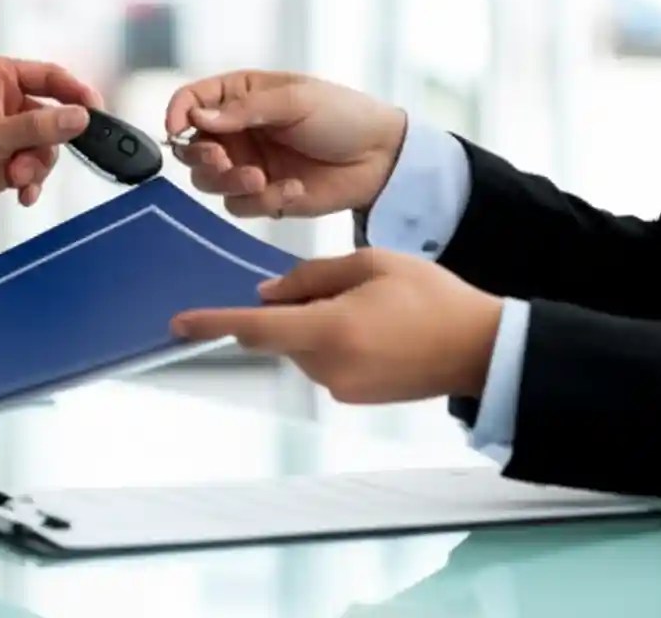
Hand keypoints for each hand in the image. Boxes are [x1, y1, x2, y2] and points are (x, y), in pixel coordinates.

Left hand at [0, 56, 103, 230]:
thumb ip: (38, 126)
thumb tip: (80, 116)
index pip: (50, 77)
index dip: (76, 93)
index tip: (96, 112)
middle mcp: (1, 104)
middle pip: (52, 119)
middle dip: (46, 145)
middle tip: (31, 162)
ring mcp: (0, 136)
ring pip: (43, 150)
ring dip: (35, 169)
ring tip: (15, 180)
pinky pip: (31, 172)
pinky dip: (30, 184)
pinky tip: (20, 194)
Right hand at [164, 70, 406, 218]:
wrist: (380, 159)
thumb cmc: (342, 115)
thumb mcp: (295, 100)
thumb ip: (245, 109)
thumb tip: (197, 118)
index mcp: (241, 96)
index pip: (192, 100)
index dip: (178, 113)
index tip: (177, 129)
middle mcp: (237, 131)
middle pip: (192, 148)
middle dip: (202, 157)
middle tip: (222, 160)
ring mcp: (247, 164)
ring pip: (209, 182)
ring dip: (229, 182)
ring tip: (260, 179)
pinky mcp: (262, 196)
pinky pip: (240, 206)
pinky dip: (262, 201)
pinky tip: (293, 189)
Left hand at [170, 249, 502, 402]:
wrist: (481, 349)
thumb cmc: (432, 298)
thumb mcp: (371, 263)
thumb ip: (311, 276)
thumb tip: (269, 293)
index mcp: (329, 330)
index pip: (255, 328)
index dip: (213, 323)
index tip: (178, 324)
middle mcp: (327, 367)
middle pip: (280, 333)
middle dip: (292, 308)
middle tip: (340, 286)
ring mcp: (340, 387)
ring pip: (301, 346)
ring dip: (314, 324)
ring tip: (370, 307)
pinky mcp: (353, 397)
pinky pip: (323, 361)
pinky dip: (332, 340)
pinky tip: (373, 328)